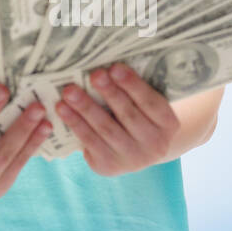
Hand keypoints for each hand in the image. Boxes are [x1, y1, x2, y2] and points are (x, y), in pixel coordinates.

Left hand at [55, 62, 178, 175]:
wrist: (136, 150)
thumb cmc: (138, 115)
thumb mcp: (145, 104)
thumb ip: (133, 88)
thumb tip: (107, 64)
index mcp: (169, 124)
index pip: (150, 102)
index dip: (133, 85)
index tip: (115, 68)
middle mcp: (155, 145)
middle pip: (128, 115)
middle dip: (109, 93)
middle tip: (94, 75)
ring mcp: (132, 159)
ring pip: (106, 129)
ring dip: (85, 108)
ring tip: (69, 91)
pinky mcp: (109, 167)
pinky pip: (90, 142)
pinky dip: (75, 124)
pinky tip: (62, 109)